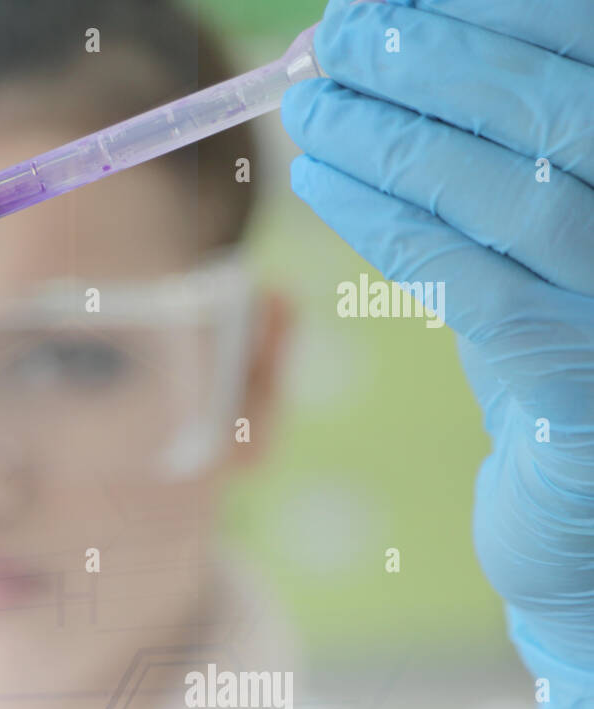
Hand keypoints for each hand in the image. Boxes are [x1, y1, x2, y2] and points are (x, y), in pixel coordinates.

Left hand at [281, 0, 593, 708]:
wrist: (588, 496)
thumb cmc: (557, 330)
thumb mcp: (540, 221)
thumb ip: (497, 136)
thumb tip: (383, 39)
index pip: (593, 50)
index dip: (497, 10)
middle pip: (558, 108)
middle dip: (435, 58)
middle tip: (337, 35)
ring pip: (508, 190)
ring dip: (391, 136)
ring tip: (308, 105)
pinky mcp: (575, 386)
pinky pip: (465, 280)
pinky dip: (385, 221)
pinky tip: (320, 181)